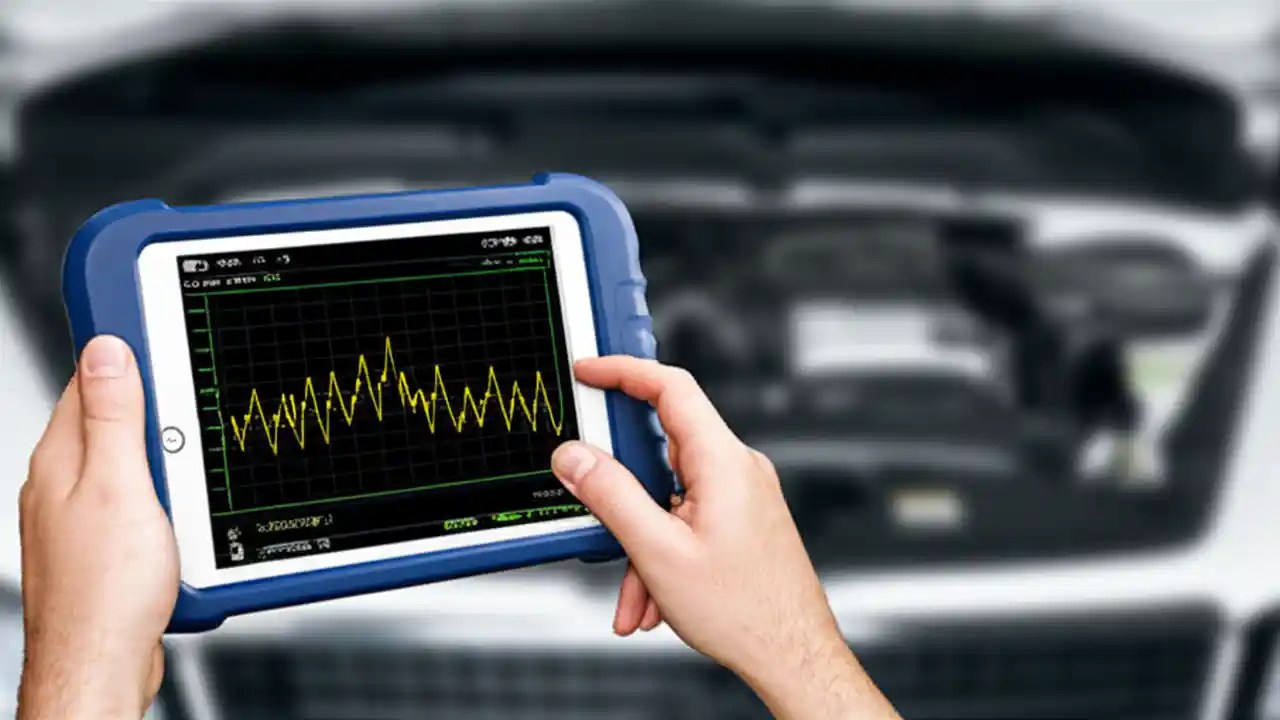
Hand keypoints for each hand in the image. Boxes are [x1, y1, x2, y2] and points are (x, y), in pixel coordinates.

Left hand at [18, 336, 178, 719]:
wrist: (101, 667)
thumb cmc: (104, 592)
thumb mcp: (119, 487)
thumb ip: (113, 418)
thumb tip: (107, 351)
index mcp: (61, 458)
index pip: (88, 380)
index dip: (125, 352)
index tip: (159, 329)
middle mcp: (63, 483)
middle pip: (114, 420)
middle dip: (157, 412)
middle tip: (192, 421)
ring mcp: (82, 516)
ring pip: (131, 464)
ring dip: (167, 461)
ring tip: (192, 479)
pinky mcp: (106, 546)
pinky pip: (141, 503)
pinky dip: (168, 499)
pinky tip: (187, 516)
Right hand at [552, 357, 899, 719]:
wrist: (791, 655)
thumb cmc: (745, 610)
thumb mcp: (658, 551)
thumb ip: (610, 496)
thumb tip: (575, 457)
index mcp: (723, 461)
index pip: (671, 388)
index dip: (624, 371)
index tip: (590, 371)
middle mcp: (738, 469)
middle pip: (661, 450)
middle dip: (621, 495)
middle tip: (593, 509)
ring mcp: (742, 494)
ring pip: (669, 495)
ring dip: (640, 540)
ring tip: (635, 589)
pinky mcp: (741, 519)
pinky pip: (686, 517)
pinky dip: (662, 551)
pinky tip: (653, 596)